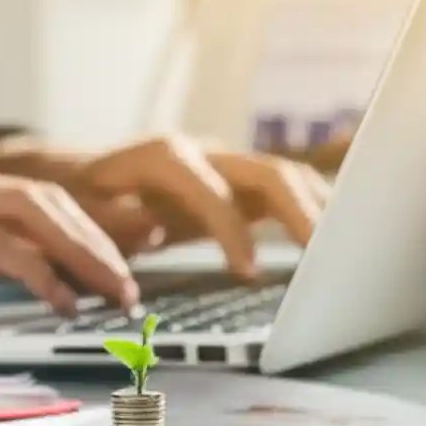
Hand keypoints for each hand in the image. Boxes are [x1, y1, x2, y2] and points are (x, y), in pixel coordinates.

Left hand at [0, 136, 337, 278]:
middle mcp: (203, 153)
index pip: (210, 188)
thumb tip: (149, 228)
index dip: (230, 228)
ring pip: (285, 178)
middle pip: (266, 171)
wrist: (82, 175)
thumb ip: (110, 220)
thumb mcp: (80, 208)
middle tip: (325, 256)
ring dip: (318, 210)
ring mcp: (225, 167)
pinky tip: (336, 242)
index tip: (246, 273)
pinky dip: (313, 213)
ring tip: (346, 250)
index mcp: (163, 157)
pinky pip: (285, 193)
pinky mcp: (238, 186)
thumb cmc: (80, 196)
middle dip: (300, 211)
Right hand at [0, 160, 137, 326]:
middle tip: (133, 285)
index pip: (38, 196)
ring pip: (33, 215)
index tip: (128, 259)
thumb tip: (9, 272)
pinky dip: (40, 274)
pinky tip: (60, 304)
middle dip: (102, 241)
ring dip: (84, 256)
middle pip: (49, 200)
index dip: (90, 226)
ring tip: (113, 296)